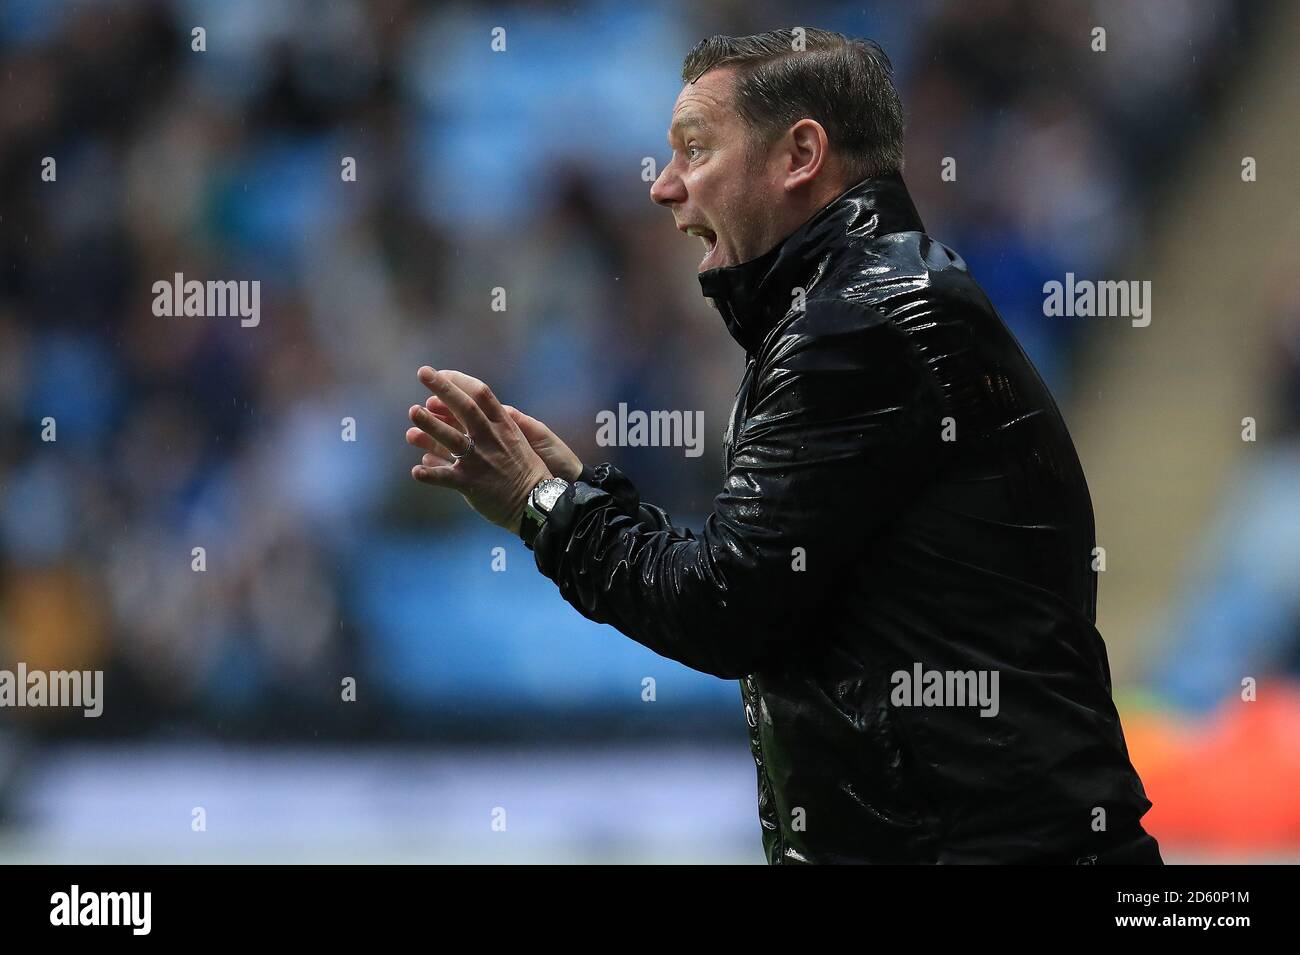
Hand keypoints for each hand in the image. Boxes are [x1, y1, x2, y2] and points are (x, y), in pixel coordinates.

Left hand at [416, 370, 583, 480]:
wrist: (537, 503)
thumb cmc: (525, 471)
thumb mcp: (514, 442)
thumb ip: (490, 427)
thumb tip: (465, 416)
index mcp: (504, 426)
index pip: (481, 394)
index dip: (458, 380)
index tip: (439, 373)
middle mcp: (491, 439)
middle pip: (465, 407)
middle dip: (443, 389)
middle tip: (423, 372)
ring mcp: (481, 461)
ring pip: (452, 438)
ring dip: (431, 425)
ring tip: (413, 412)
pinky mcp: (472, 484)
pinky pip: (446, 477)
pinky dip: (430, 473)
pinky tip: (416, 470)